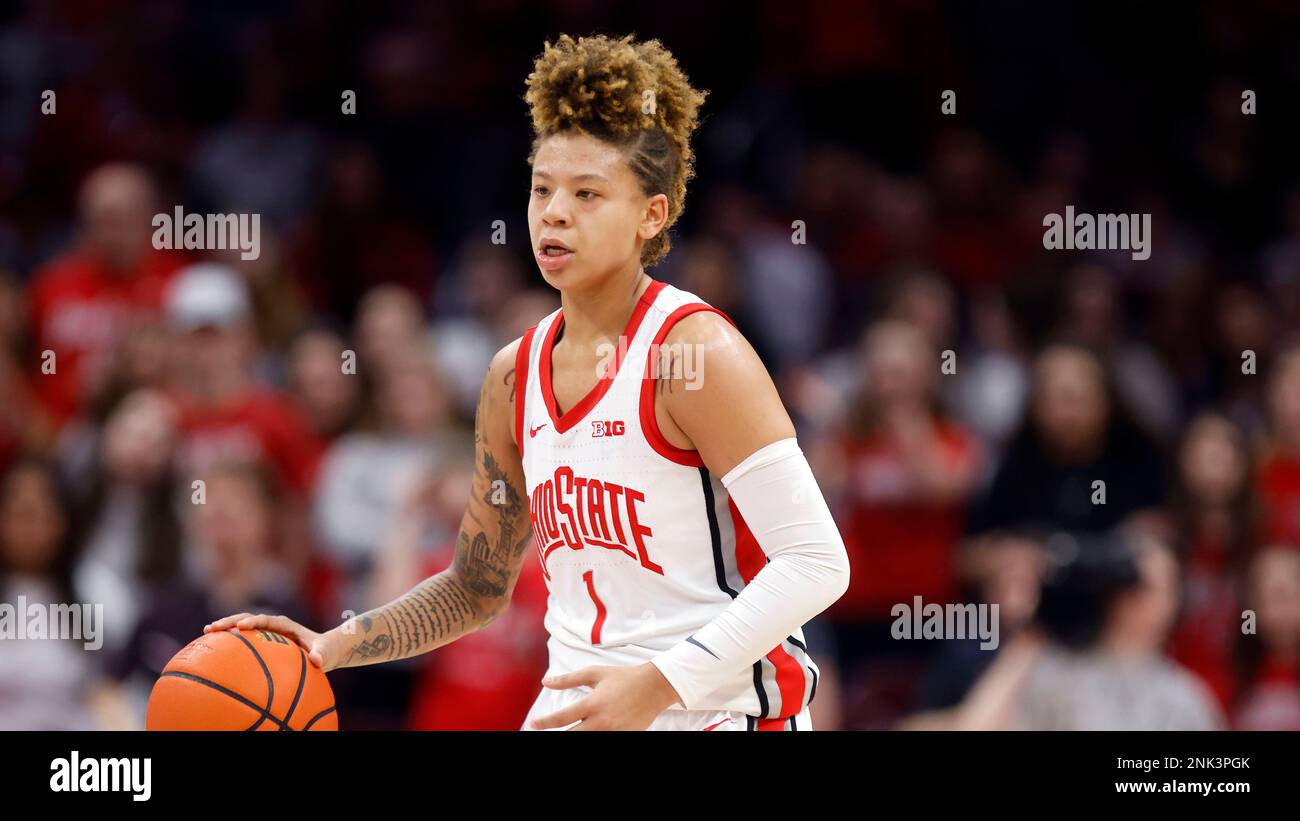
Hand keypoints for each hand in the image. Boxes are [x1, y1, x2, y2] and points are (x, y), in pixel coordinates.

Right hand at [203, 613, 337, 670]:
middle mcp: (273, 625)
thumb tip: (317, 660)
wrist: (324, 649)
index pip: (267, 620)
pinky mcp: (262, 640)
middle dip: (232, 621)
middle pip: (249, 618)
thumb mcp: (326, 653)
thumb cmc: (324, 651)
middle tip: (213, 627)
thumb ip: (321, 655)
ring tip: (206, 631)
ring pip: (242, 625)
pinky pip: (243, 639)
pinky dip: (229, 640)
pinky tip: (212, 647)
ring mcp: (266, 632)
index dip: (254, 622)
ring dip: (225, 627)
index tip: (241, 627)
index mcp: (286, 625)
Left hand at [530, 663, 681, 729]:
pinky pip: (605, 740)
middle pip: (573, 736)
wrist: (654, 687)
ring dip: (576, 736)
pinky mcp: (624, 736)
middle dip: (558, 736)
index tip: (534, 724)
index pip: (562, 718)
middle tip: (545, 734)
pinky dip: (594, 736)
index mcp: (593, 704)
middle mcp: (602, 721)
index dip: (545, 722)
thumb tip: (546, 681)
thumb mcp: (595, 673)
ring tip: (568, 732)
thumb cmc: (623, 677)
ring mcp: (613, 732)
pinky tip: (589, 732)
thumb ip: (569, 679)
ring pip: (588, 740)